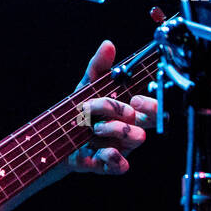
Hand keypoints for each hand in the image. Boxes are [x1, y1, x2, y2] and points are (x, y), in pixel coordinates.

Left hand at [65, 40, 156, 175]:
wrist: (55, 138)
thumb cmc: (79, 112)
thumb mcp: (86, 87)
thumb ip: (98, 67)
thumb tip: (108, 45)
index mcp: (131, 110)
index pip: (155, 106)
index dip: (152, 102)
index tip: (135, 97)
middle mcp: (131, 128)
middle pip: (149, 120)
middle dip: (123, 110)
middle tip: (102, 107)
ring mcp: (123, 147)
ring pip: (136, 138)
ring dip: (114, 129)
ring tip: (93, 127)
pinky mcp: (109, 164)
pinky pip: (122, 165)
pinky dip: (113, 157)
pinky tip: (98, 150)